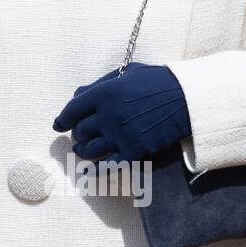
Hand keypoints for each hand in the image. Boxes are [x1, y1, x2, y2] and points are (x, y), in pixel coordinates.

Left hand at [53, 62, 190, 161]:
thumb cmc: (158, 81)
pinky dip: (95, 170)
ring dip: (83, 151)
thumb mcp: (126, 74)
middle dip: (77, 134)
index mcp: (103, 94)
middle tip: (79, 135)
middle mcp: (108, 116)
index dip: (62, 119)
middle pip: (80, 131)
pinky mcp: (134, 151)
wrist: (188, 98)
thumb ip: (100, 84)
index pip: (72, 110)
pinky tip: (88, 172)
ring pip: (90, 149)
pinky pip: (108, 165)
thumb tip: (78, 94)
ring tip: (83, 150)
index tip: (58, 125)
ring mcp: (120, 135)